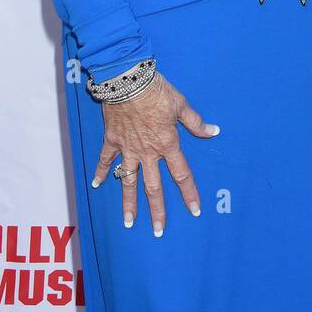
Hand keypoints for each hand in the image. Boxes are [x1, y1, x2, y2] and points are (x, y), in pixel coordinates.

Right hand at [90, 69, 219, 234]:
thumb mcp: (181, 104)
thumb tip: (214, 132)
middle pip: (154, 187)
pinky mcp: (112, 140)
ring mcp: (128, 148)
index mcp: (167, 144)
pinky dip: (102, 172)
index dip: (189, 193)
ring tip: (129, 222)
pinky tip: (97, 185)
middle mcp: (147, 152)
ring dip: (129, 203)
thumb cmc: (156, 90)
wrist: (127, 80)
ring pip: (129, 181)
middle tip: (158, 231)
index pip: (181, 174)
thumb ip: (196, 122)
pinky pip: (106, 160)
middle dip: (157, 210)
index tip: (194, 210)